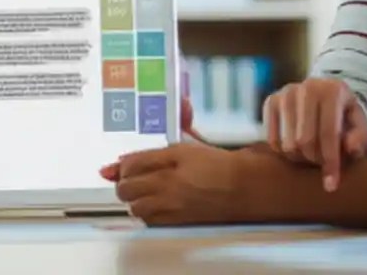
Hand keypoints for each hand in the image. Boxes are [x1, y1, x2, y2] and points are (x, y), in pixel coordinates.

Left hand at [99, 141, 241, 224]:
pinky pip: (151, 222)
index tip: (124, 165)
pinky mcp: (180, 222)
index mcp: (173, 159)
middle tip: (131, 180)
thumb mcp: (187, 145)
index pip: (133, 163)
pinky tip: (155, 206)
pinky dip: (147, 214)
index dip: (123, 165)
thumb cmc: (217, 165)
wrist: (244, 188)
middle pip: (127, 188)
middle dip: (124, 183)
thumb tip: (136, 147)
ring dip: (134, 200)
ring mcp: (174, 206)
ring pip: (136, 208)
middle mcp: (171, 185)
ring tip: (143, 194)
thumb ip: (161, 144)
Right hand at [263, 78, 366, 190]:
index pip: (329, 133)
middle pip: (304, 140)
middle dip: (315, 160)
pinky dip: (285, 152)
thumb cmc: (346, 117)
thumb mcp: (361, 127)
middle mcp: (307, 87)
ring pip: (287, 143)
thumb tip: (350, 149)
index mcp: (333, 90)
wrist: (327, 96)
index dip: (331, 161)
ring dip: (300, 158)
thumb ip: (360, 139)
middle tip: (323, 164)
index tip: (331, 185)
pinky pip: (273, 140)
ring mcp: (286, 92)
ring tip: (312, 155)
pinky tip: (297, 148)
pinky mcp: (271, 100)